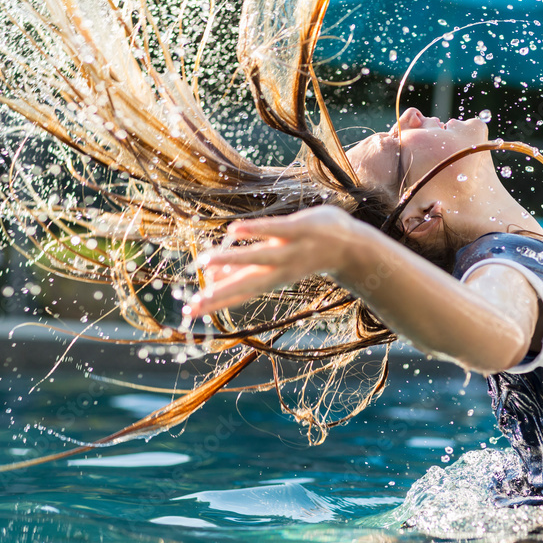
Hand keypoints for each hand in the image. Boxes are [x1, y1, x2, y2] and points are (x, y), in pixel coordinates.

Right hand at [186, 206, 360, 316]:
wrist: (352, 247)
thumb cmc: (307, 253)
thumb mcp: (275, 265)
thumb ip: (246, 270)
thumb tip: (213, 277)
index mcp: (272, 278)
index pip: (239, 293)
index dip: (215, 303)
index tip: (190, 312)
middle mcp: (279, 269)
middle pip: (244, 284)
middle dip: (218, 294)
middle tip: (193, 304)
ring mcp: (290, 250)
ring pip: (257, 257)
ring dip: (230, 259)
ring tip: (205, 261)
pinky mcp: (300, 229)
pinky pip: (274, 230)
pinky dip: (254, 231)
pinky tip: (233, 231)